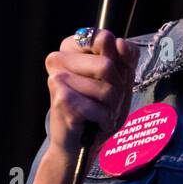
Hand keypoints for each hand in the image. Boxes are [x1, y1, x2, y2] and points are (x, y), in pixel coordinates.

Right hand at [45, 29, 139, 154]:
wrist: (79, 144)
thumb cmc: (99, 108)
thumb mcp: (120, 79)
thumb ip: (125, 58)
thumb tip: (118, 41)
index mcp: (71, 46)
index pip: (106, 38)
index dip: (119, 62)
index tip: (107, 77)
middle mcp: (58, 58)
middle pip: (108, 64)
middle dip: (116, 88)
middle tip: (104, 101)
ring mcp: (57, 78)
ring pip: (107, 88)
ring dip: (111, 106)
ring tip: (98, 112)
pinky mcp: (61, 99)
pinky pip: (102, 108)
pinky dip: (105, 120)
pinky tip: (93, 123)